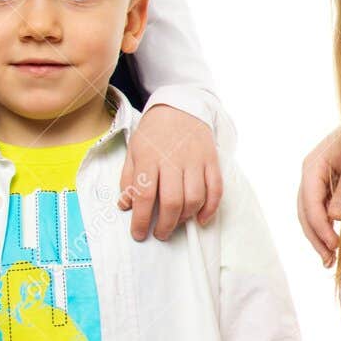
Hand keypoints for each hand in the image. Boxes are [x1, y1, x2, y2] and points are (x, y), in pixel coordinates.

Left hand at [118, 105, 221, 240]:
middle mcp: (173, 160)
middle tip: (160, 234)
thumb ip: (128, 178)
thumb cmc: (154, 132)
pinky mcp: (212, 161)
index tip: (139, 234)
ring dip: (186, 218)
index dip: (141, 220)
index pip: (144, 195)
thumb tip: (124, 206)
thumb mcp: (134, 150)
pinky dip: (210, 209)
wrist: (181, 106)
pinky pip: (216, 189)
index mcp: (149, 158)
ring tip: (177, 223)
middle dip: (165, 225)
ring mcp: (195, 160)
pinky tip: (201, 219)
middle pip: (172, 201)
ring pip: (195, 198)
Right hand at [296, 128, 340, 265]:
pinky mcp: (330, 183)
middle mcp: (311, 172)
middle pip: (305, 212)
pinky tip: (334, 241)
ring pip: (310, 213)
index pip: (309, 204)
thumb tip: (334, 217)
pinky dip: (326, 226)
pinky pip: (321, 208)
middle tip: (329, 261)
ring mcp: (319, 178)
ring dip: (318, 236)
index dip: (320, 228)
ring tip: (329, 259)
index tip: (334, 246)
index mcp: (314, 165)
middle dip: (315, 238)